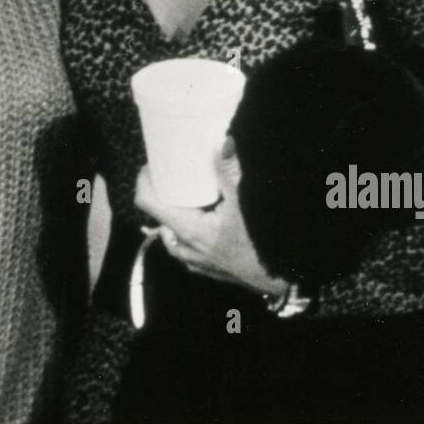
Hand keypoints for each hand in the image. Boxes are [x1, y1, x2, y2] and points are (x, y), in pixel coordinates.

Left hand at [134, 138, 290, 297]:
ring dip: (177, 212)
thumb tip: (223, 143)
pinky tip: (204, 218)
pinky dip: (187, 228)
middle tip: (175, 174)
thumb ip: (231, 173)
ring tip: (190, 195)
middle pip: (159, 214)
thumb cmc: (259, 244)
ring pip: (170, 231)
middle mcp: (183, 246)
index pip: (147, 202)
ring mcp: (191, 259)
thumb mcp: (244, 204)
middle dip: (164, 193)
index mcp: (187, 229)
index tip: (153, 166)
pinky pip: (183, 244)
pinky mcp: (202, 266)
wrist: (277, 281)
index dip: (145, 180)